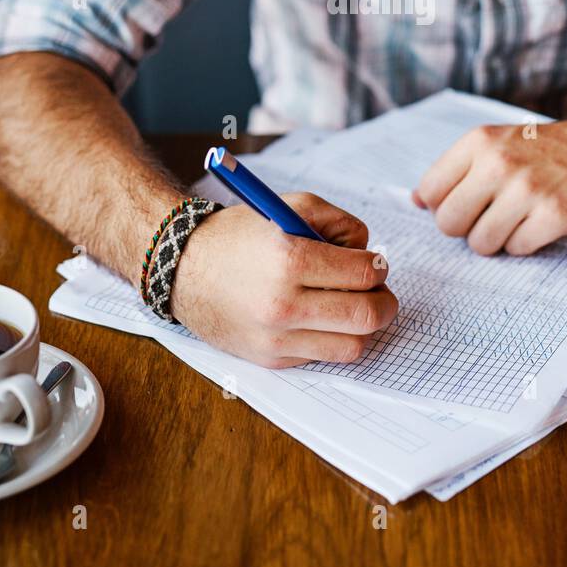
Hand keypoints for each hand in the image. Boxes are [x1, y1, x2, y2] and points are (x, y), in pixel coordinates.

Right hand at [170, 193, 396, 366]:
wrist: (183, 268)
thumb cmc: (240, 234)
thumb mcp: (290, 207)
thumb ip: (340, 224)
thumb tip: (371, 257)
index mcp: (289, 260)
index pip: (364, 275)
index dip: (378, 267)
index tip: (374, 263)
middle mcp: (282, 304)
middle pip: (367, 316)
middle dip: (384, 301)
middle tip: (378, 290)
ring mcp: (276, 338)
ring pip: (352, 346)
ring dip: (362, 326)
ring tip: (351, 305)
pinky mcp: (270, 359)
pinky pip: (323, 356)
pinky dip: (331, 338)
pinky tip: (319, 317)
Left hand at [412, 121, 566, 255]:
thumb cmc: (539, 152)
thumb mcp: (492, 144)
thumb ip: (453, 171)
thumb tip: (415, 201)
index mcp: (478, 142)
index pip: (429, 192)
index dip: (442, 206)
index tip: (464, 203)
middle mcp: (499, 163)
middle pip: (449, 223)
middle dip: (465, 228)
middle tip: (488, 217)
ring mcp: (528, 190)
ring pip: (480, 243)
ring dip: (495, 240)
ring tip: (514, 220)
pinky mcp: (554, 215)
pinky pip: (516, 250)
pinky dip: (523, 244)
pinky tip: (536, 224)